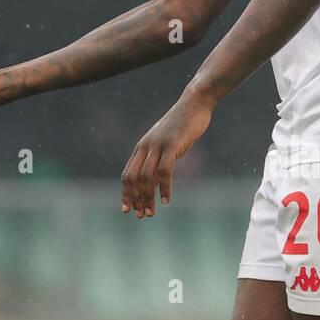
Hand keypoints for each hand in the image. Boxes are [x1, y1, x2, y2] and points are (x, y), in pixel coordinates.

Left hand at [120, 97, 213, 218]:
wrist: (194, 104)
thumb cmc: (181, 127)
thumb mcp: (166, 146)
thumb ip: (157, 162)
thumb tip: (152, 184)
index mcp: (141, 148)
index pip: (127, 174)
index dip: (126, 193)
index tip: (126, 209)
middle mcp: (145, 147)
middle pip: (133, 177)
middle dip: (134, 198)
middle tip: (139, 216)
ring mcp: (158, 145)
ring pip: (146, 176)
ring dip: (147, 197)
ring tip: (151, 212)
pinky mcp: (172, 145)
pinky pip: (164, 170)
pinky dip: (164, 187)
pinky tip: (166, 200)